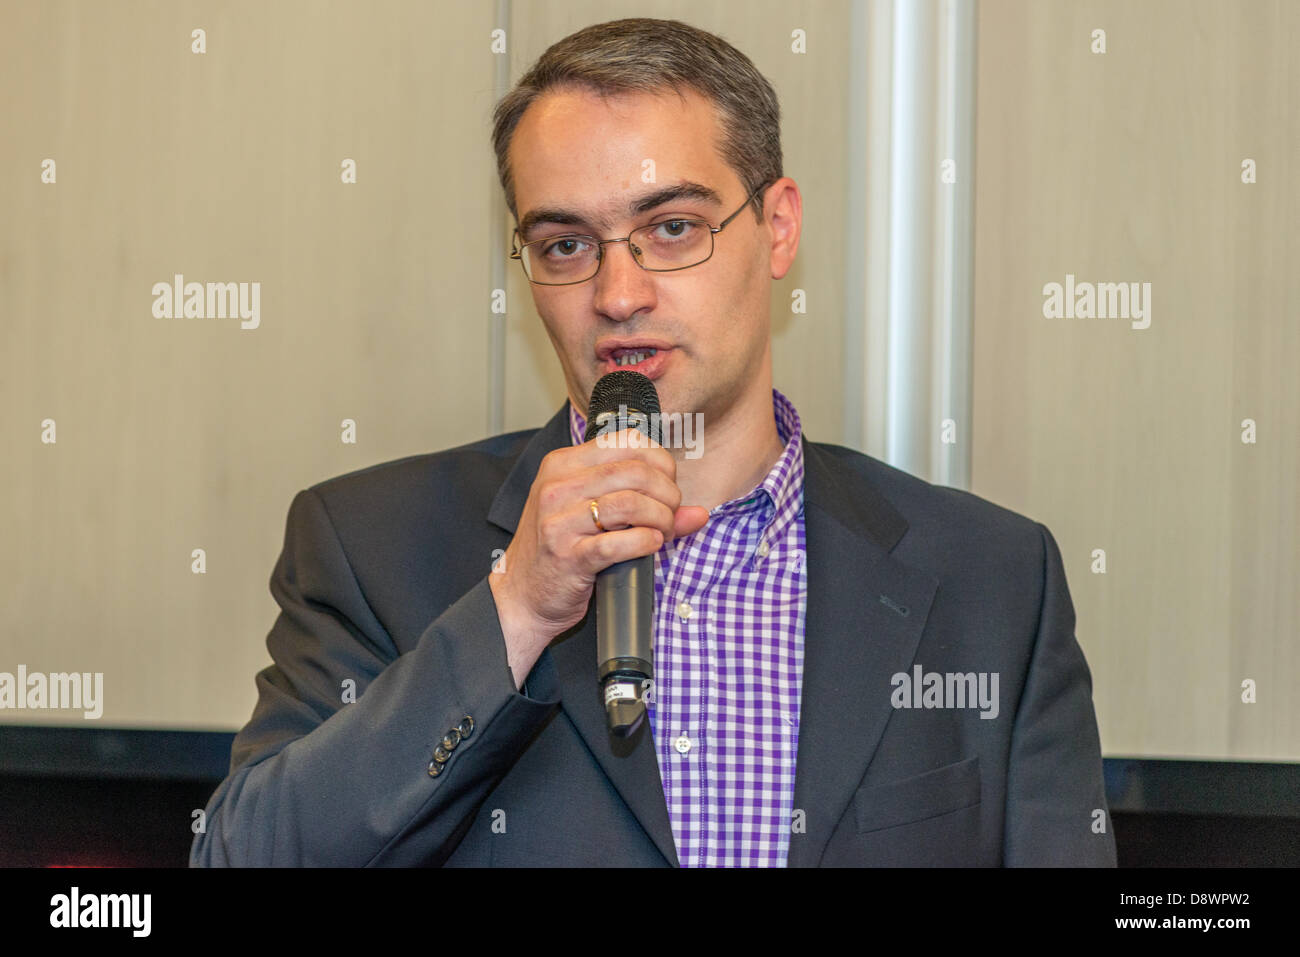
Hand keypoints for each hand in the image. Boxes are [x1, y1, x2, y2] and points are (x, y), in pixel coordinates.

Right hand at [489, 429, 708, 687]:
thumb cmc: (559, 550)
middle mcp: (558, 487)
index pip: (628, 441)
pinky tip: (650, 547)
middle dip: (667, 495)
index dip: (661, 462)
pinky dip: (647, 543)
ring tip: (661, 534)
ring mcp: (560, 521)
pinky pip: (623, 542)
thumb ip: (644, 504)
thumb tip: (698, 513)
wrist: (521, 597)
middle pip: (636, 471)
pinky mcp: (569, 555)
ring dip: (661, 520)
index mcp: (563, 465)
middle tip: (669, 517)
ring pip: (633, 504)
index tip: (666, 486)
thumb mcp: (593, 515)